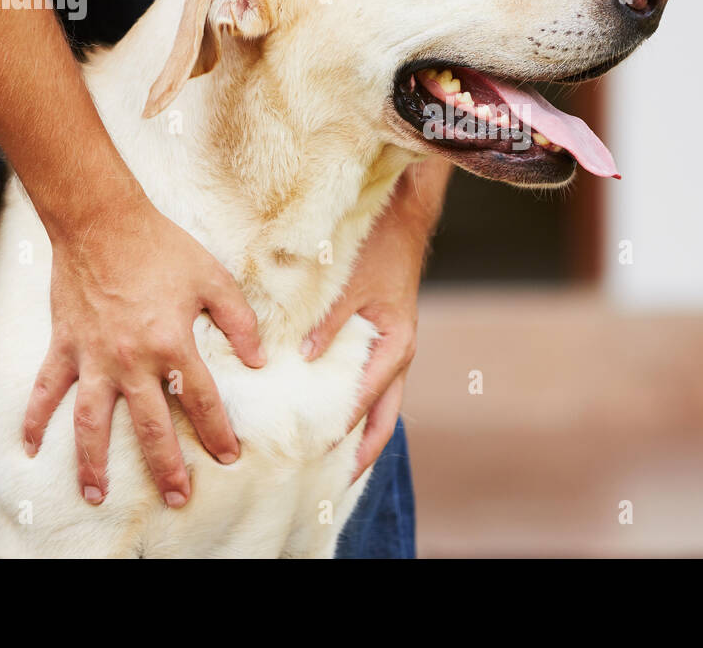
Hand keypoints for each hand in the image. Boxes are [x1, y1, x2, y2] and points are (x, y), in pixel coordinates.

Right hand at [22, 194, 262, 507]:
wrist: (102, 222)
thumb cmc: (162, 248)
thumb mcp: (214, 278)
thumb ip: (239, 321)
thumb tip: (259, 359)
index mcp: (172, 343)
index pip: (202, 401)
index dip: (218, 432)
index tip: (228, 458)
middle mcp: (131, 360)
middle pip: (150, 426)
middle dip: (165, 467)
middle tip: (177, 498)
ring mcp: (93, 357)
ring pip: (91, 422)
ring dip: (93, 462)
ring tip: (96, 495)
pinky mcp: (65, 346)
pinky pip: (46, 390)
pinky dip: (34, 419)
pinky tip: (30, 448)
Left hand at [303, 163, 446, 483]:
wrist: (401, 218)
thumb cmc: (377, 248)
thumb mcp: (350, 284)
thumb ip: (328, 323)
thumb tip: (302, 358)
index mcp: (396, 345)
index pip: (366, 400)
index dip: (341, 428)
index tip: (313, 451)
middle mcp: (398, 355)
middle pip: (382, 418)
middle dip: (359, 452)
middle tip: (331, 484)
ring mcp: (392, 350)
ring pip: (379, 405)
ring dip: (358, 432)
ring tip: (330, 463)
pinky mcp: (382, 341)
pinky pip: (371, 384)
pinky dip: (355, 405)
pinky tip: (329, 414)